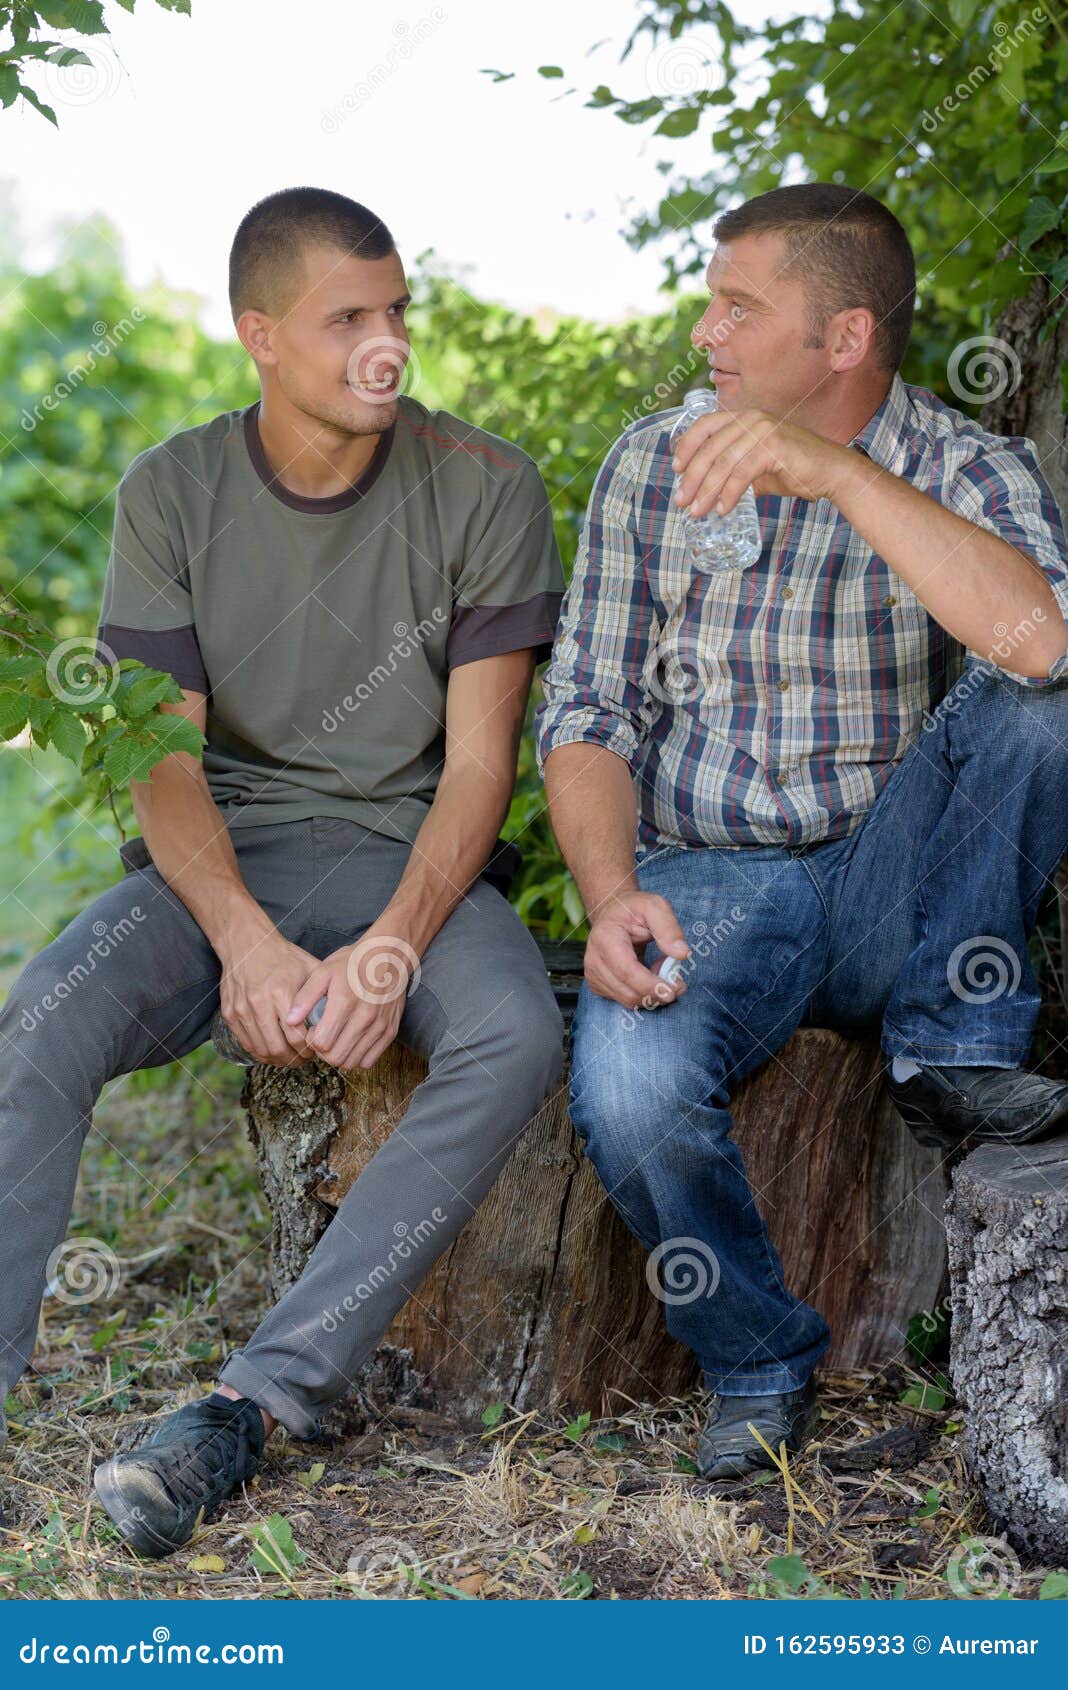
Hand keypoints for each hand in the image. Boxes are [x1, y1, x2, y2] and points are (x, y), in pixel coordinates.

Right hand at [218, 929, 320, 1067]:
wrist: (246, 944)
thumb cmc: (283, 956)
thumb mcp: (309, 968)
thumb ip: (323, 992)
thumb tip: (341, 1015)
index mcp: (281, 992)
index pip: (296, 1036)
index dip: (308, 1050)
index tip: (317, 1050)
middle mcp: (259, 1003)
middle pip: (278, 1048)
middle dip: (295, 1060)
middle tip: (305, 1059)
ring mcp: (241, 1010)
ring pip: (261, 1050)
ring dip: (278, 1060)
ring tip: (291, 1058)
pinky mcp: (230, 1014)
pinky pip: (246, 1044)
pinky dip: (261, 1053)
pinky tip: (274, 1051)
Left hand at [284, 925, 418, 1069]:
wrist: (389, 956)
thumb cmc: (353, 963)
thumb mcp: (324, 972)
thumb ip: (305, 997)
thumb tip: (290, 1021)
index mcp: (344, 1002)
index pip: (322, 1043)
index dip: (312, 1041)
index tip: (314, 1029)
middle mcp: (364, 1017)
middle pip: (336, 1058)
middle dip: (323, 1052)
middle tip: (324, 1036)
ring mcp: (379, 1026)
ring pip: (352, 1063)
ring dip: (340, 1055)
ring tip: (337, 1038)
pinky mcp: (390, 1031)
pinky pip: (369, 1061)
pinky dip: (357, 1057)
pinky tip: (352, 1040)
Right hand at [585, 890, 690, 1009]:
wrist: (612, 913)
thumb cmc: (633, 909)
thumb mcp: (655, 906)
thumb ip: (669, 928)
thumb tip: (682, 954)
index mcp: (605, 937)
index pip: (627, 971)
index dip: (650, 985)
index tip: (673, 990)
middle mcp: (594, 959)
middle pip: (628, 992)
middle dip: (657, 994)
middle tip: (679, 982)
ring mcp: (593, 974)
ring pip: (628, 1000)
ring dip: (652, 993)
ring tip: (661, 970)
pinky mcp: (598, 985)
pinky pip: (625, 1000)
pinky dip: (643, 994)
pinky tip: (648, 974)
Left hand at [672, 408, 852, 518]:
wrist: (831, 472)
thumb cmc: (794, 469)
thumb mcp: (757, 467)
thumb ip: (735, 470)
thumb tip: (707, 490)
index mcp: (745, 417)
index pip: (705, 425)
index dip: (686, 446)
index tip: (675, 470)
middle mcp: (752, 418)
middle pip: (709, 447)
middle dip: (692, 477)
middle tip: (682, 501)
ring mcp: (763, 430)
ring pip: (723, 462)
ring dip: (706, 489)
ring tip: (697, 511)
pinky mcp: (773, 447)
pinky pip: (742, 473)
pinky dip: (729, 493)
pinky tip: (722, 509)